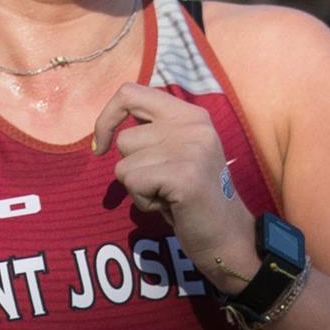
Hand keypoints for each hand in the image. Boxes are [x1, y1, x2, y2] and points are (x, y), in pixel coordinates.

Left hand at [92, 82, 255, 288]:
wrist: (227, 236)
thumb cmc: (193, 198)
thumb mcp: (178, 153)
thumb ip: (153, 133)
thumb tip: (108, 129)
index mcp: (192, 114)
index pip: (130, 93)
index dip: (107, 117)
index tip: (102, 145)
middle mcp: (193, 125)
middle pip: (124, 140)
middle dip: (133, 169)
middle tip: (164, 185)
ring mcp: (190, 148)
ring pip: (124, 164)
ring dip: (139, 188)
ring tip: (169, 195)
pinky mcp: (183, 174)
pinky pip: (132, 182)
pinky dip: (143, 201)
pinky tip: (170, 206)